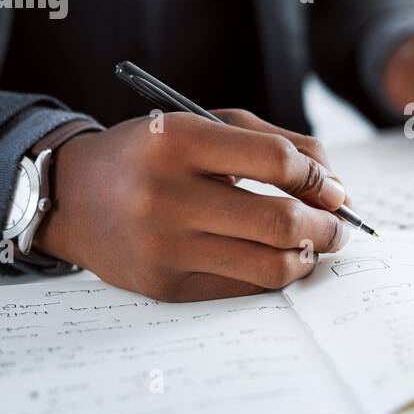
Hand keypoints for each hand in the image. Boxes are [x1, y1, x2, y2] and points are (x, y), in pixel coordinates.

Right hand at [33, 110, 349, 301]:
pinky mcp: (165, 287)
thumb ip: (276, 142)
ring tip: (315, 245)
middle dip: (327, 226)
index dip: (318, 177)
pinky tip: (277, 259)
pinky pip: (243, 288)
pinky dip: (272, 275)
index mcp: (176, 142)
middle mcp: (166, 197)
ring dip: (309, 257)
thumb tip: (336, 185)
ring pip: (268, 266)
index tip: (333, 188)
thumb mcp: (205, 125)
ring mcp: (164, 248)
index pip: (275, 161)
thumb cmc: (152, 153)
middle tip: (341, 225)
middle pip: (279, 221)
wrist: (72, 196)